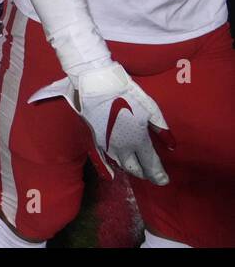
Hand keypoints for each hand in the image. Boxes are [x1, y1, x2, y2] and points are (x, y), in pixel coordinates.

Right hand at [29, 62, 172, 184]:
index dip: (158, 174)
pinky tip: (114, 170)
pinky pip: (105, 158)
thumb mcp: (151, 109)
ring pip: (121, 163)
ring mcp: (107, 145)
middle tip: (152, 175)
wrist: (97, 85)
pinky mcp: (95, 139)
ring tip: (138, 168)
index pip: (151, 164)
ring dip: (131, 168)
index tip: (164, 181)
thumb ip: (162, 129)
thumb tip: (171, 145)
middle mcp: (123, 148)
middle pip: (135, 168)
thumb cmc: (127, 94)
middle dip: (145, 173)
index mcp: (138, 141)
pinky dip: (112, 165)